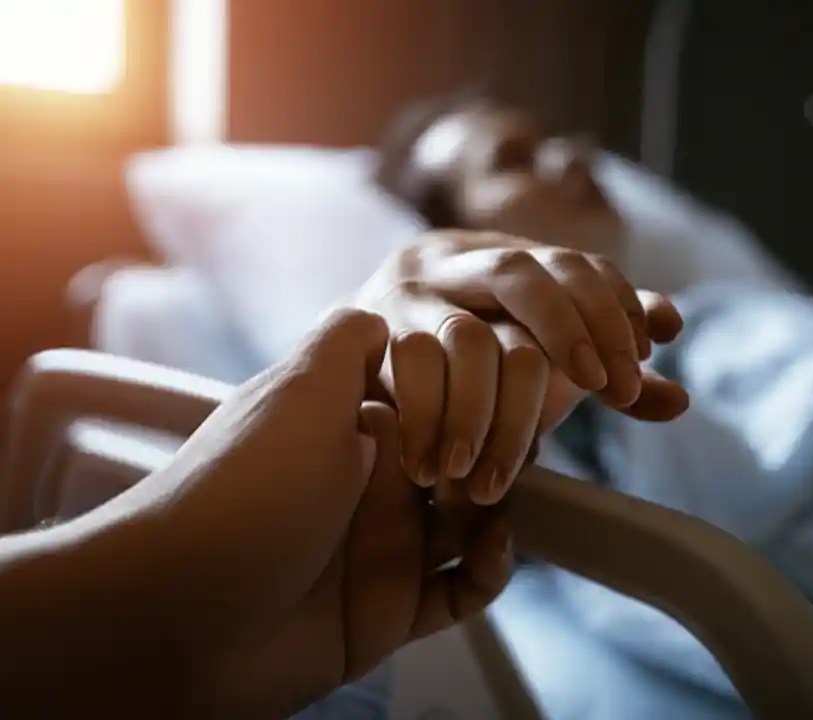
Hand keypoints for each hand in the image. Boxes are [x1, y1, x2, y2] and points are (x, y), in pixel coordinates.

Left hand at [121, 309, 511, 717]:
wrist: (180, 610)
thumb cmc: (244, 493)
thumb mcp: (299, 387)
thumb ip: (347, 340)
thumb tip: (385, 317)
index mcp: (350, 427)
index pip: (438, 400)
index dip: (468, 399)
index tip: (469, 411)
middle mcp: (368, 484)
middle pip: (463, 459)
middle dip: (490, 457)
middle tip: (477, 469)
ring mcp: (382, 547)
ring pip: (472, 523)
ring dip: (498, 511)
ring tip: (487, 506)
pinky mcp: (391, 609)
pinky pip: (463, 590)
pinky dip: (491, 570)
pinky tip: (490, 550)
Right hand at [357, 230, 687, 504]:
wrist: (359, 362)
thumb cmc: (471, 361)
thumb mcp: (545, 356)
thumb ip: (607, 367)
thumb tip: (680, 399)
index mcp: (511, 256)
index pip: (576, 264)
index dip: (614, 311)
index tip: (640, 368)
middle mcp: (458, 261)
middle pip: (523, 273)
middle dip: (574, 329)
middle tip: (608, 391)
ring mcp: (407, 293)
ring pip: (465, 332)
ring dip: (502, 400)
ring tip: (534, 454)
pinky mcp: (365, 335)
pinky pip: (408, 373)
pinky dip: (439, 419)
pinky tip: (460, 463)